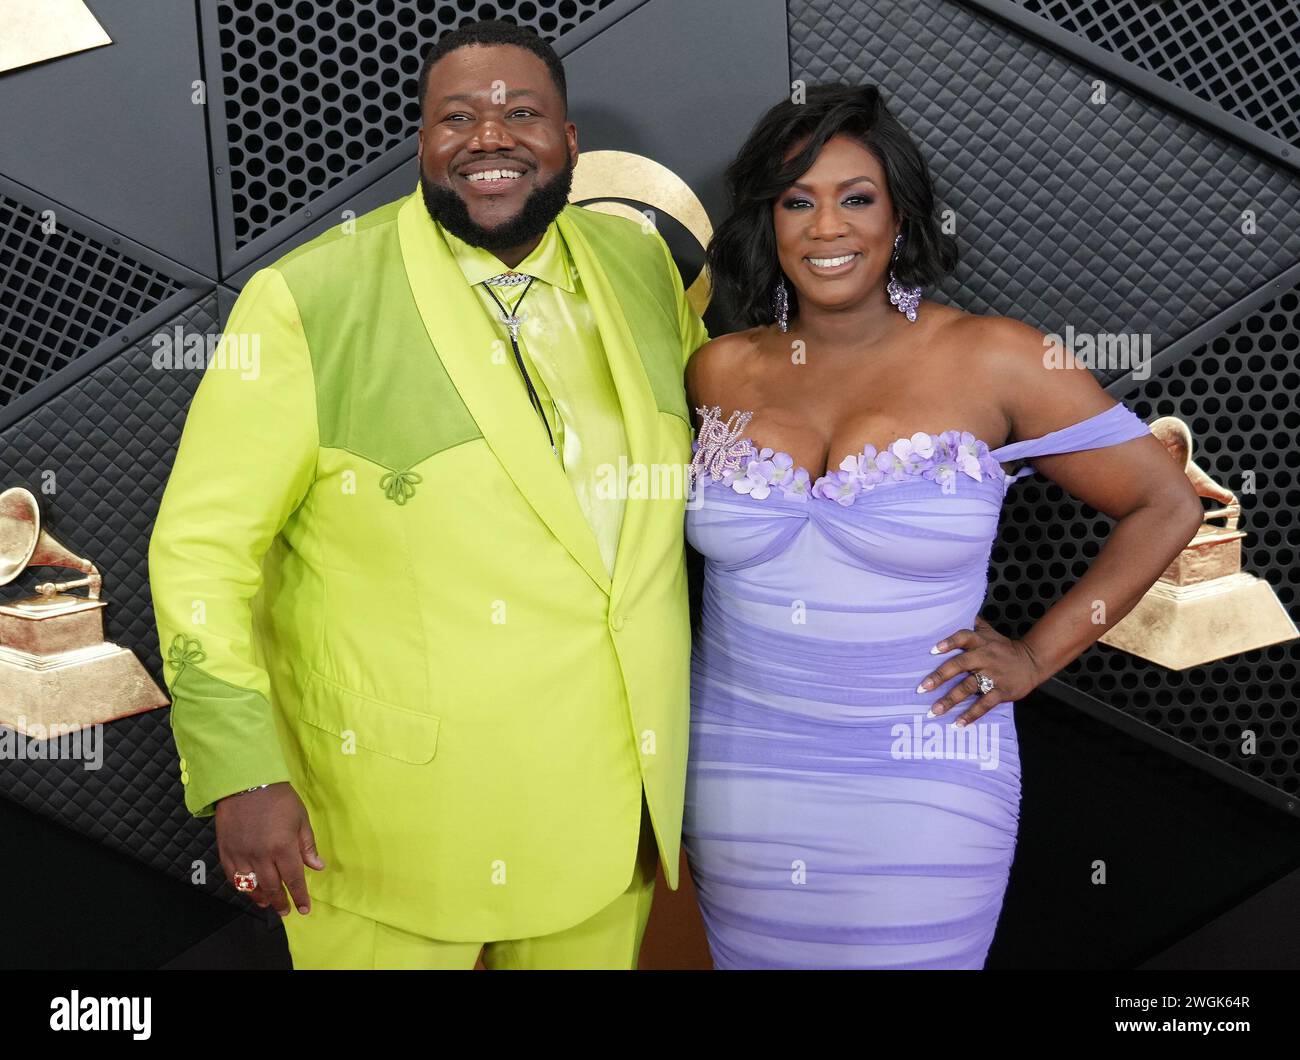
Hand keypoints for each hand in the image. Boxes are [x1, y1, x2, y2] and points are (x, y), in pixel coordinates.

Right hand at [215, 782, 324, 916]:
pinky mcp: (226, 851)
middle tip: (286, 910)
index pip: (293, 879)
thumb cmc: (278, 798)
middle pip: (272, 887)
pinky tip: (248, 890)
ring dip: (261, 898)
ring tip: (268, 904)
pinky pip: (233, 876)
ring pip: (251, 886)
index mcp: (283, 847)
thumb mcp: (300, 819)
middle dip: (280, 901)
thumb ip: (307, 846)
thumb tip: (317, 867)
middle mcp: (261, 856)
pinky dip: (241, 887)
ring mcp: (242, 855)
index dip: (299, 896)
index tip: (304, 909)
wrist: (246, 783)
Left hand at [917, 616, 1044, 727]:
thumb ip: (971, 623)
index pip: (963, 637)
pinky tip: (957, 723)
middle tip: (922, 688)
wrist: (1032, 661)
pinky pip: (985, 704)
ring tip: (934, 711)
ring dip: (950, 700)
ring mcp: (993, 676)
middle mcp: (985, 658)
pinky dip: (971, 714)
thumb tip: (950, 608)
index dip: (948, 642)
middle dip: (940, 676)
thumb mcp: (989, 632)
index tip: (932, 650)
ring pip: (969, 687)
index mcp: (980, 642)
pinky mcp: (1001, 691)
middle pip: (960, 665)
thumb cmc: (1003, 647)